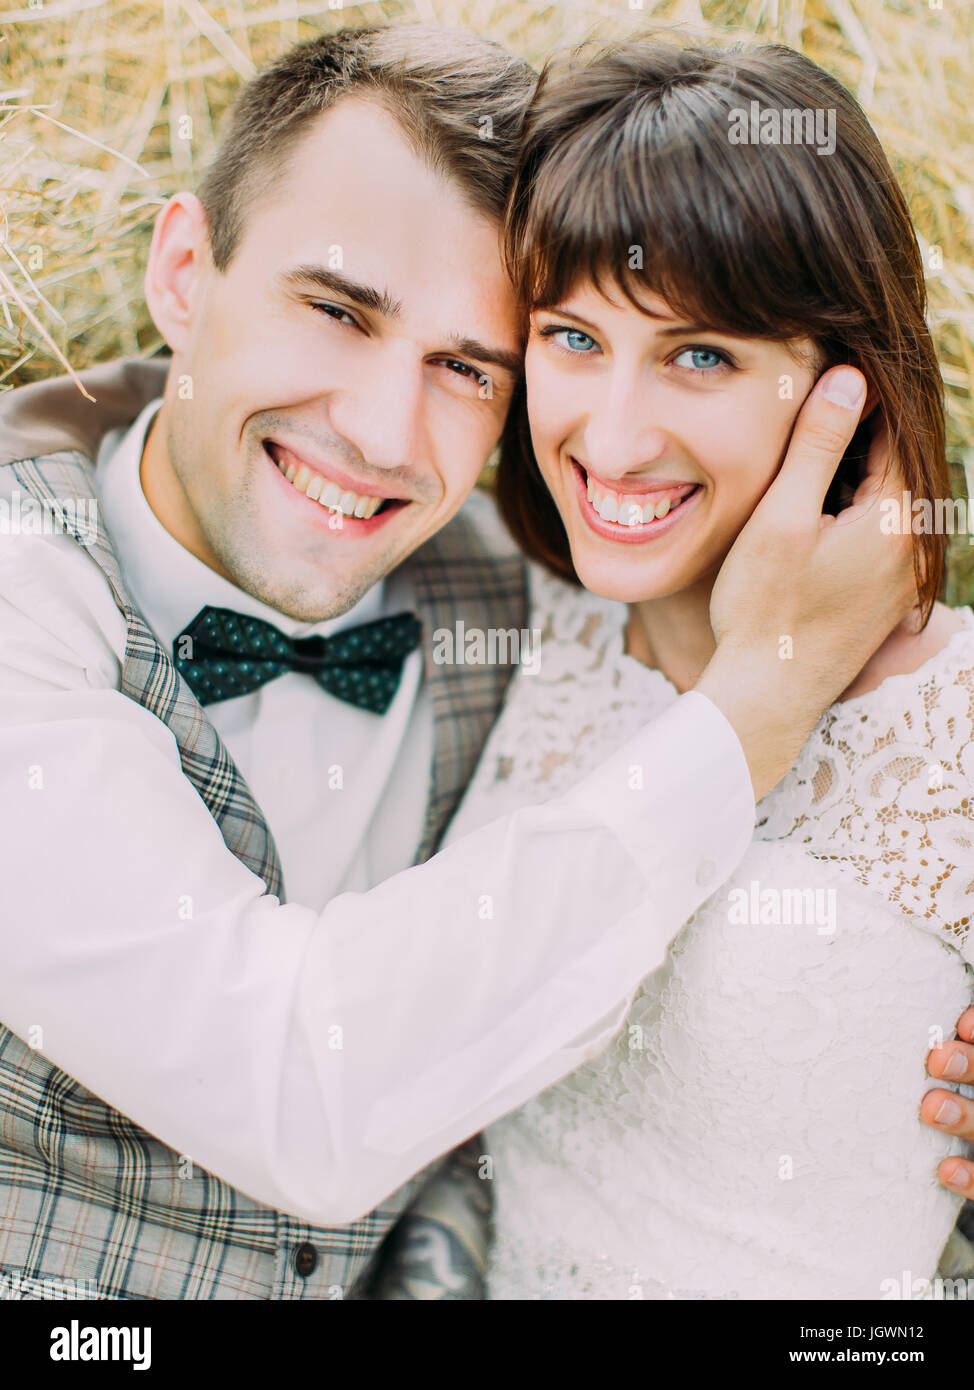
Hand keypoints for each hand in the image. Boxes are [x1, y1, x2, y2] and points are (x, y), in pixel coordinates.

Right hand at [695, 365, 915, 800]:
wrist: (768, 696)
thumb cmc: (764, 610)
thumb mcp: (782, 518)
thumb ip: (818, 445)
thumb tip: (849, 377)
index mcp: (896, 518)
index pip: (893, 430)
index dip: (861, 395)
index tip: (829, 369)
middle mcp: (914, 545)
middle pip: (895, 462)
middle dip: (857, 432)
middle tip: (810, 403)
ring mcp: (905, 574)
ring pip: (888, 498)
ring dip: (854, 473)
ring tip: (805, 457)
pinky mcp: (888, 596)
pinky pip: (881, 531)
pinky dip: (854, 509)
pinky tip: (814, 511)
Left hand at [924, 1008, 973, 1196]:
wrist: (961, 1156)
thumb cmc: (940, 1094)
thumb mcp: (945, 1075)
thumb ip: (942, 1055)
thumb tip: (904, 1014)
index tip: (963, 1024)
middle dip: (973, 1067)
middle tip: (939, 1060)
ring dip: (966, 1119)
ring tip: (931, 1109)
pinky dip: (971, 1178)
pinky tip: (946, 1170)